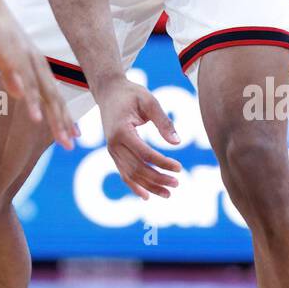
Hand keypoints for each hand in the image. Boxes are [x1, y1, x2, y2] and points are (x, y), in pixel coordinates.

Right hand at [0, 1, 76, 149]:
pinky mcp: (15, 59)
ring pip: (44, 94)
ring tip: (60, 137)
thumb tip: (19, 95)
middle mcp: (38, 67)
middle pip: (55, 99)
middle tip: (72, 145)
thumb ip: (13, 78)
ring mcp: (28, 63)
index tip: (74, 136)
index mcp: (38, 69)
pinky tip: (35, 116)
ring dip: (53, 117)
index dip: (64, 117)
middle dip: (64, 123)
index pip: (55, 97)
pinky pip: (26, 83)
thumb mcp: (7, 60)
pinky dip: (31, 101)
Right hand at [96, 79, 181, 199]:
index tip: (179, 168)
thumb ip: (163, 121)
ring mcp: (112, 149)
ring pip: (130, 174)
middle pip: (137, 168)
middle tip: (177, 183)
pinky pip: (123, 173)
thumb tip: (177, 142)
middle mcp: (114, 143)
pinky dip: (134, 186)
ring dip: (149, 186)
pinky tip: (147, 196)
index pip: (144, 153)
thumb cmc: (131, 94)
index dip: (162, 163)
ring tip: (168, 193)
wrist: (109, 91)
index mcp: (121, 130)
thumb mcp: (149, 101)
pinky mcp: (114, 152)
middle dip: (158, 178)